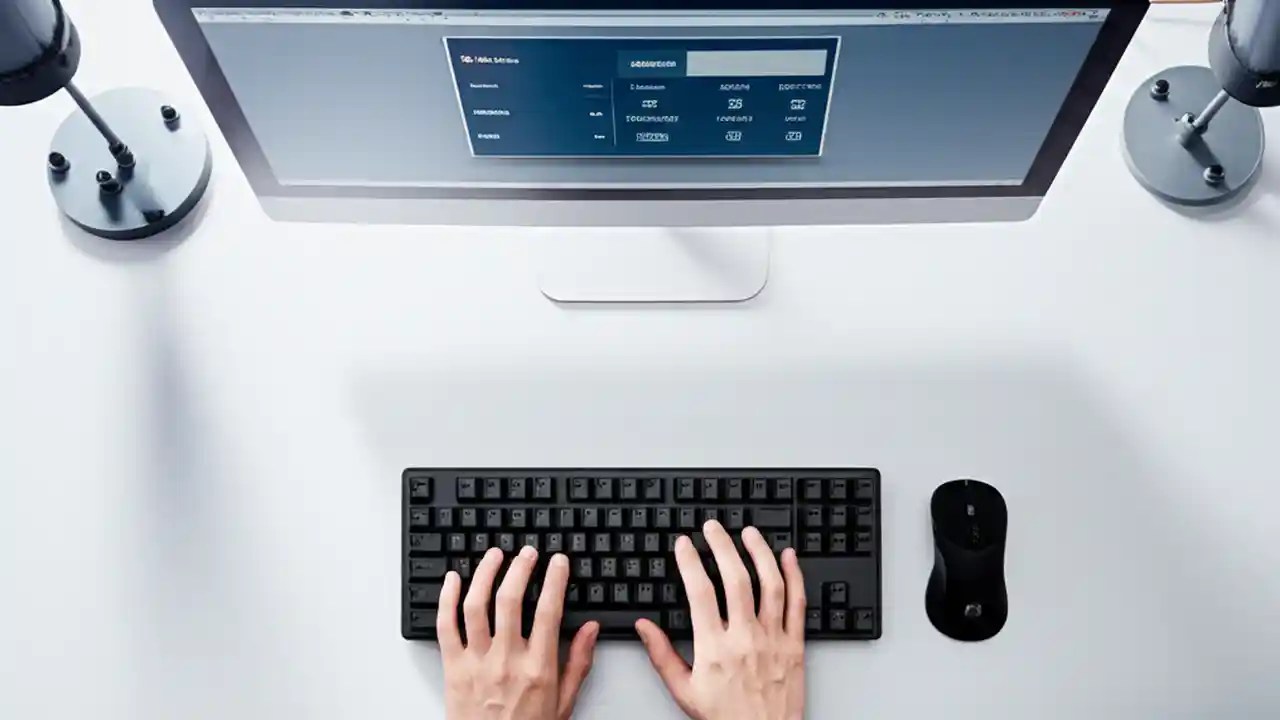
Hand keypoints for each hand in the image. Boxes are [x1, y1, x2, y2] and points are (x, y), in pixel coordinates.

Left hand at [437, 546, 600, 719]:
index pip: (548, 611)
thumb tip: (590, 630)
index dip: (554, 580)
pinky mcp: (452, 668)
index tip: (558, 562)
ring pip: (476, 606)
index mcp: (537, 669)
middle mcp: (505, 661)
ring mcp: (476, 662)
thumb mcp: (564, 703)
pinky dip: (447, 598)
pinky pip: (445, 626)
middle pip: (510, 600)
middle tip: (527, 553)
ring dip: (485, 574)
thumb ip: (578, 663)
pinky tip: (454, 580)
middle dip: (520, 568)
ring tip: (494, 556)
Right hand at [635, 521, 806, 719]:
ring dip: (759, 553)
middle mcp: (746, 639)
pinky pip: (798, 603)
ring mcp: (774, 639)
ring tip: (748, 532)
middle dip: (722, 545)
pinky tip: (787, 557)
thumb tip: (643, 627)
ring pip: (769, 584)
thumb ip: (661, 655)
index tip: (684, 544)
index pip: (701, 592)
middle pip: (735, 579)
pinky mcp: (796, 645)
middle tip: (712, 527)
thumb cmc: (726, 719)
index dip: (690, 562)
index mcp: (715, 648)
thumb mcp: (684, 691)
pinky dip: (795, 576)